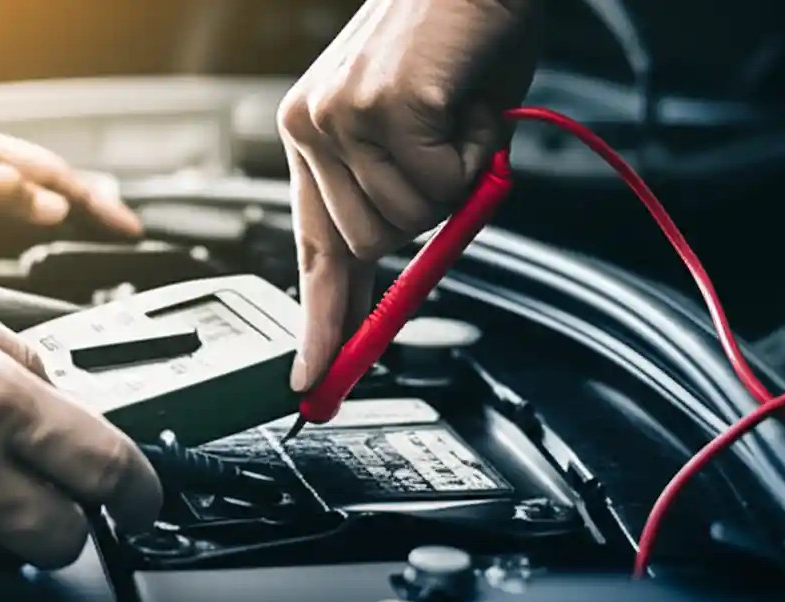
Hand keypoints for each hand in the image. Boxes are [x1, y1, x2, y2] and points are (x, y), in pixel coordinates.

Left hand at [0, 117, 142, 267]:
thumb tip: (49, 210)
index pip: (54, 178)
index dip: (96, 206)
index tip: (129, 230)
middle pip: (46, 184)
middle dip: (89, 206)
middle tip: (125, 233)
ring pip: (23, 200)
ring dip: (62, 217)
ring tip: (94, 234)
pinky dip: (25, 230)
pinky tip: (27, 242)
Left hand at [278, 0, 538, 390]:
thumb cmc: (459, 38)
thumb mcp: (421, 124)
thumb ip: (404, 191)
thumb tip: (414, 263)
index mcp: (311, 134)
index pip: (311, 249)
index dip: (320, 322)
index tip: (313, 381)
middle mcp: (312, 129)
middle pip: (369, 246)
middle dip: (422, 219)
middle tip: (449, 153)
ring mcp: (341, 119)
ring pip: (406, 222)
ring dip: (453, 181)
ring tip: (456, 116)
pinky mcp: (381, 109)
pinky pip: (440, 186)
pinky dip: (473, 155)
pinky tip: (465, 104)